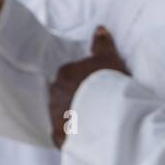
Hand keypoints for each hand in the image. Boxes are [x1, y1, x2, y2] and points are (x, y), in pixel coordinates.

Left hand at [48, 27, 128, 147]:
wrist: (106, 113)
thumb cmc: (108, 83)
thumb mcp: (109, 59)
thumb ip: (102, 44)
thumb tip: (99, 28)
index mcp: (64, 73)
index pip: (71, 75)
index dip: (84, 82)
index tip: (96, 88)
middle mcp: (54, 92)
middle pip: (64, 93)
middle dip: (75, 98)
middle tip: (94, 105)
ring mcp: (54, 113)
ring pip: (62, 113)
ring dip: (72, 116)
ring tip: (91, 121)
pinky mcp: (58, 133)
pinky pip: (62, 134)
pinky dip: (69, 134)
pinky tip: (82, 136)